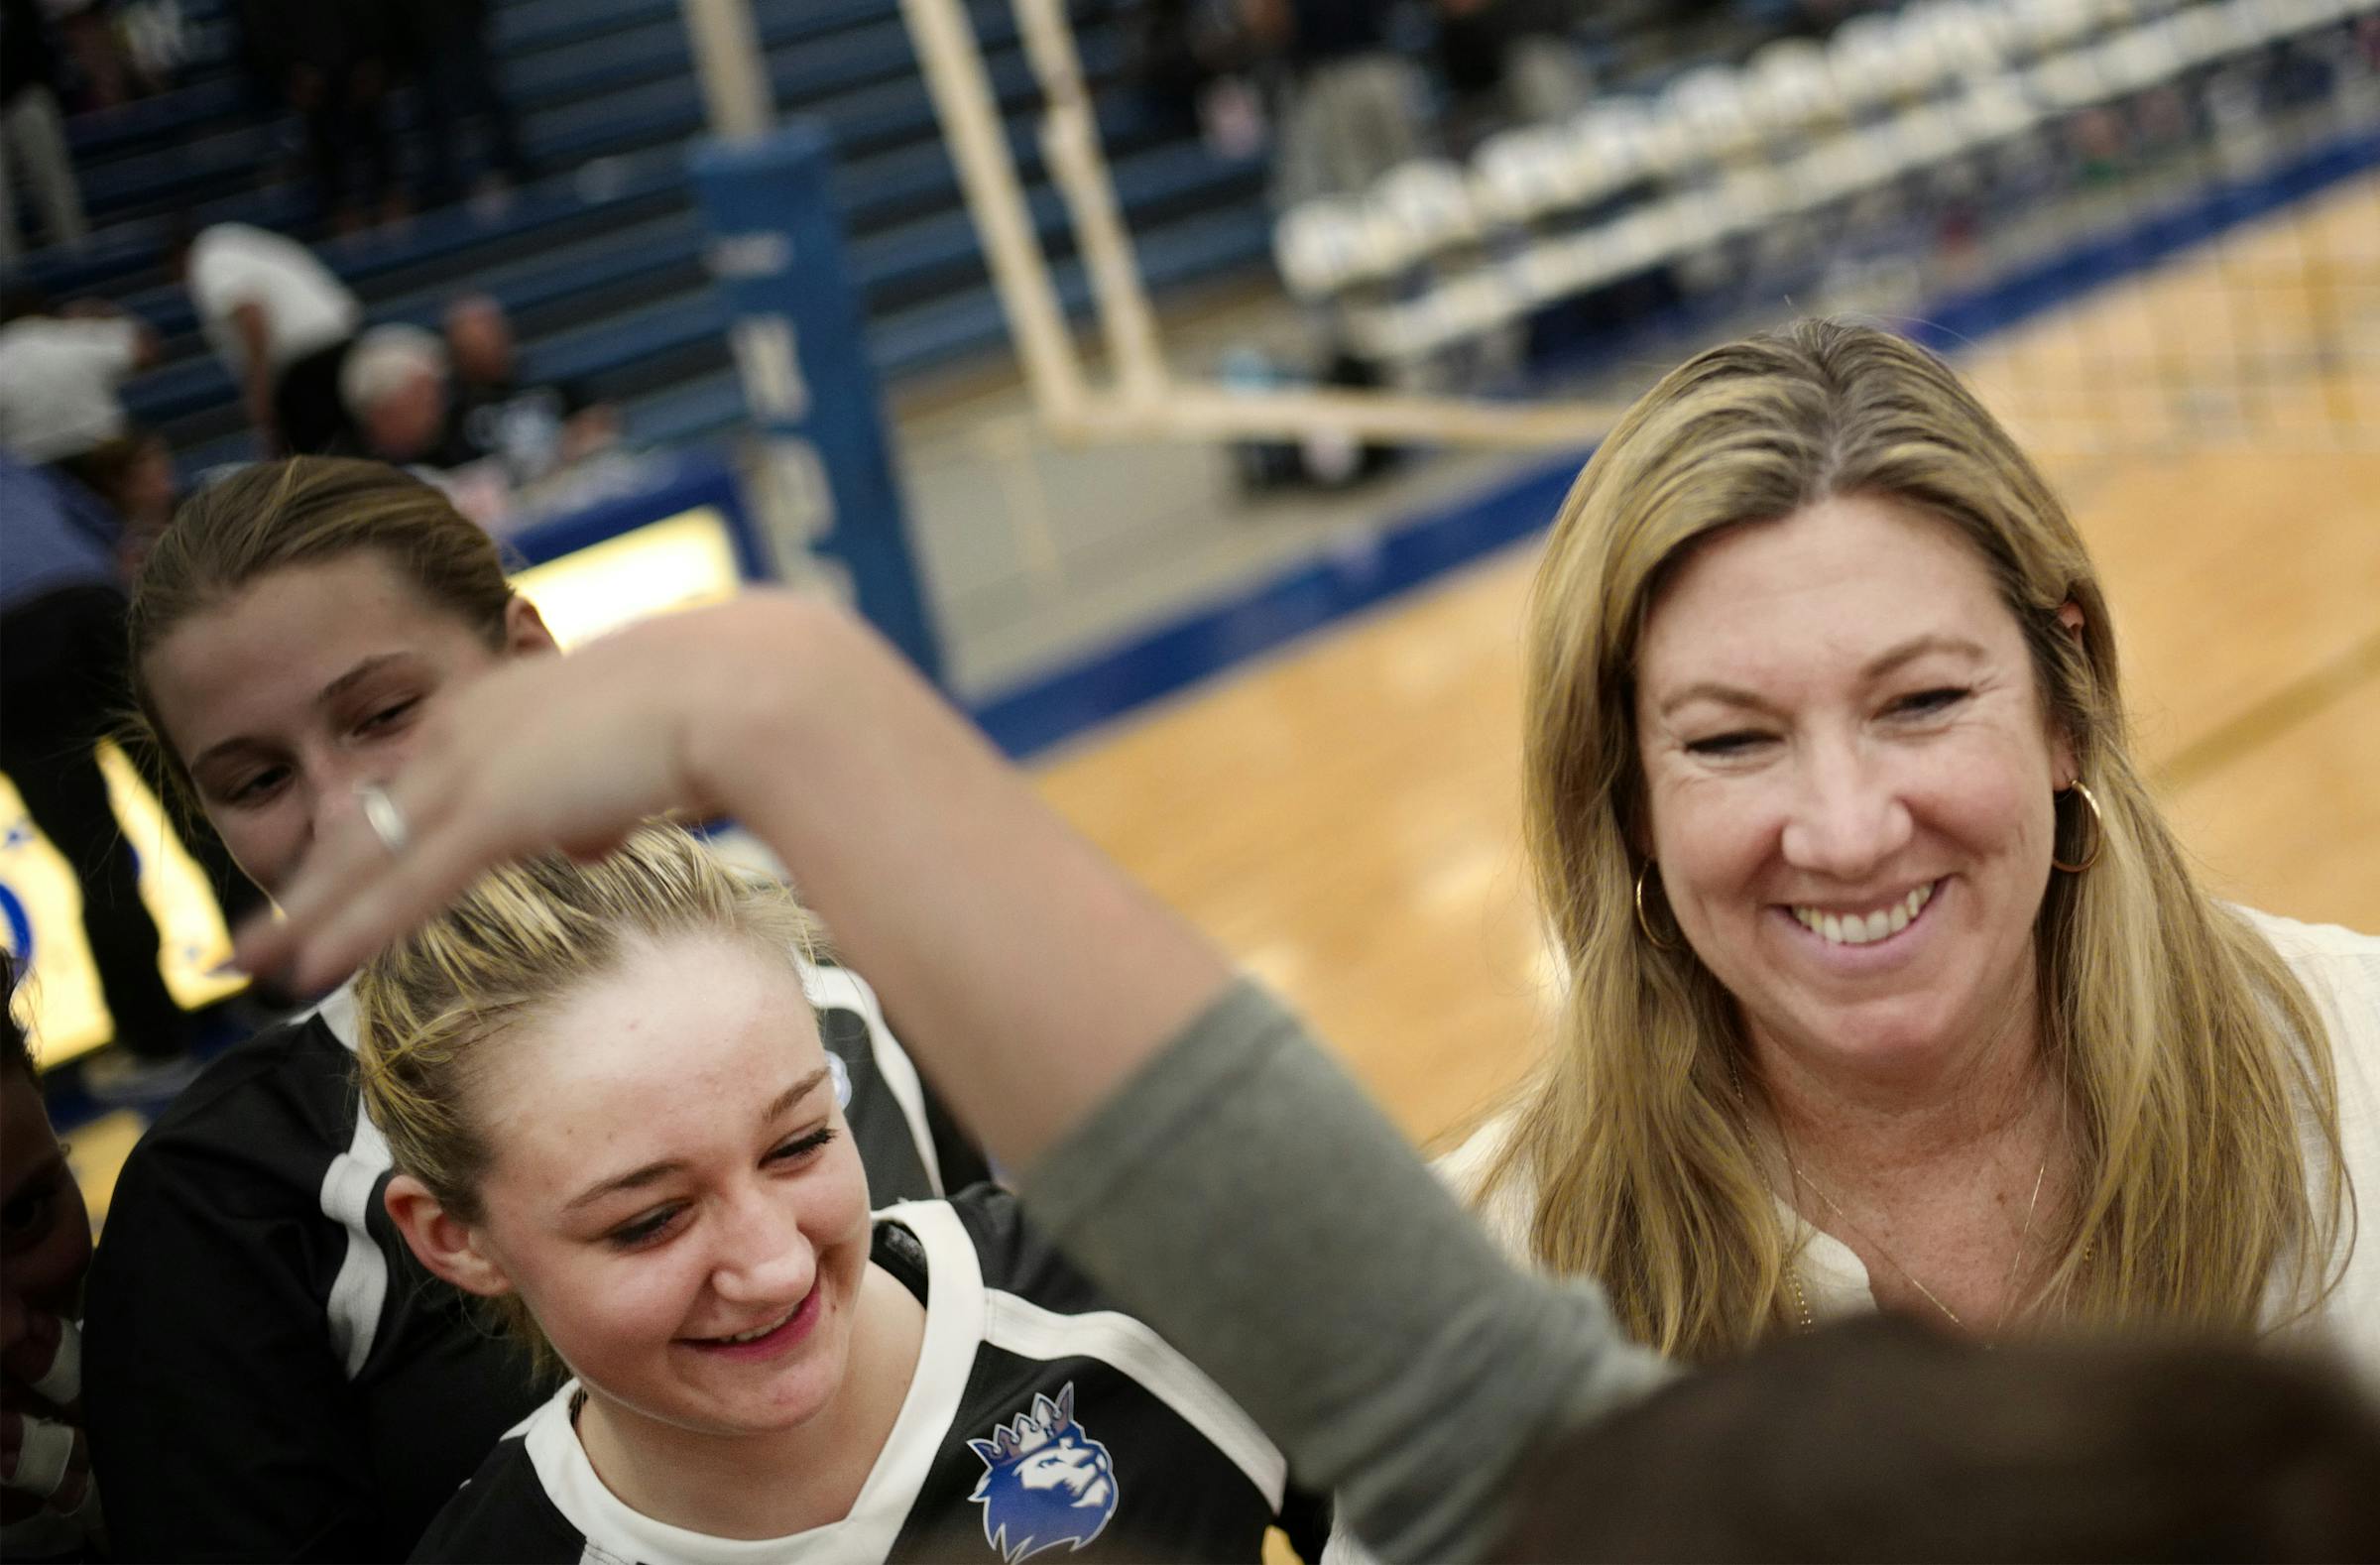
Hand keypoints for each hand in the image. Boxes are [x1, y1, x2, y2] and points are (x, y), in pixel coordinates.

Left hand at [237, 593, 811, 991]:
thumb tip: (588, 834)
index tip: (335, 874)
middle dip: (309, 883)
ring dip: (303, 918)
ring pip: (365, 859)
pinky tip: (305, 971)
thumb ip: (599, 796)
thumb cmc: (722, 709)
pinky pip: (403, 889)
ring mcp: (475, 770)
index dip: (369, 837)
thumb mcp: (639, 754)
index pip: (416, 782)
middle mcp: (471, 730)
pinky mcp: (493, 814)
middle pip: (369, 820)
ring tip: (252, 963)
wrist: (743, 689)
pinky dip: (347, 933)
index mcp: (504, 704)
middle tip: (259, 933)